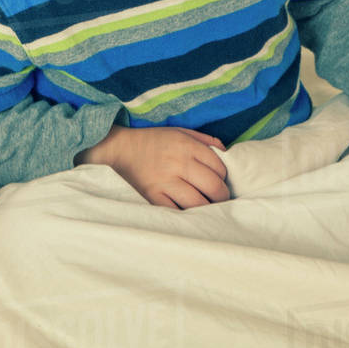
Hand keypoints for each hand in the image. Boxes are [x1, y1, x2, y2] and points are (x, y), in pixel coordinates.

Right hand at [76, 124, 229, 208]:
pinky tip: (189, 214)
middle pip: (213, 187)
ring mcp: (165, 181)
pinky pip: (176, 212)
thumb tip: (226, 153)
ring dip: (207, 209)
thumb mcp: (180, 131)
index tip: (219, 181)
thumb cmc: (154, 140)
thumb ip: (205, 140)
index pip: (219, 167)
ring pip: (198, 203)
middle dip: (221, 196)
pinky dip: (186, 216)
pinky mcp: (153, 197)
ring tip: (207, 209)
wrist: (121, 148)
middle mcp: (178, 163)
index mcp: (187, 145)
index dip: (223, 176)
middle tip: (219, 199)